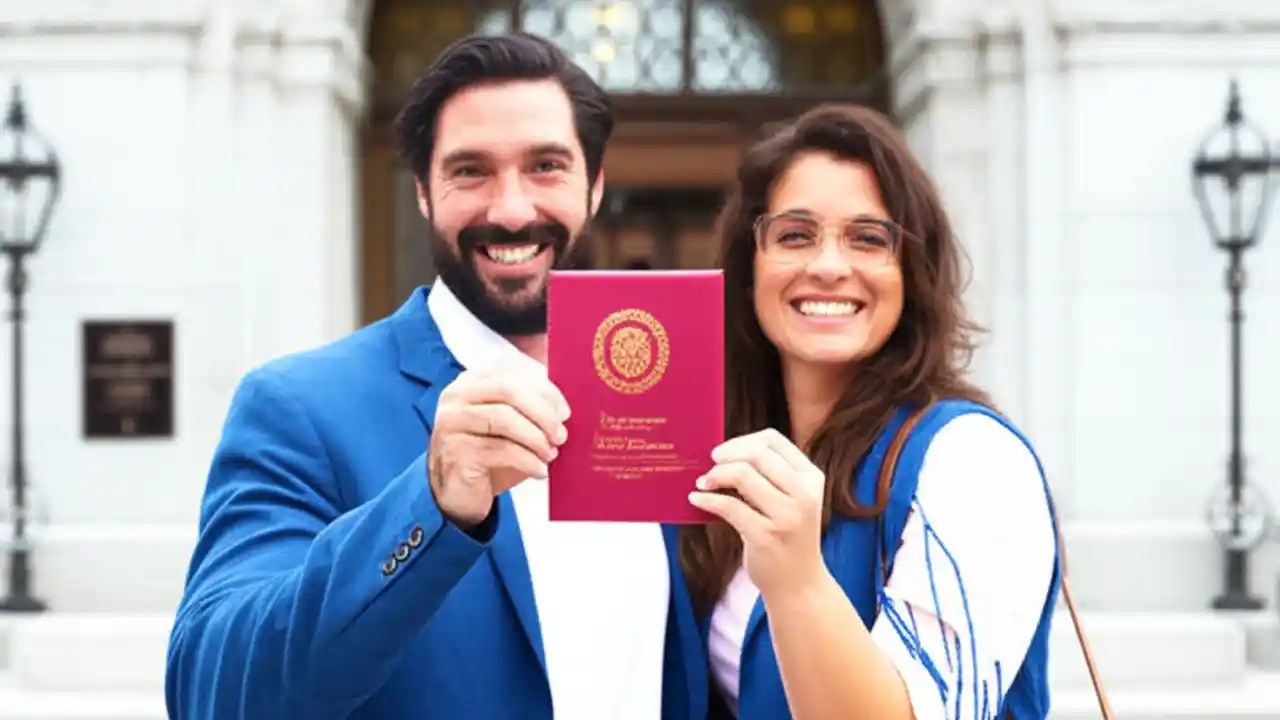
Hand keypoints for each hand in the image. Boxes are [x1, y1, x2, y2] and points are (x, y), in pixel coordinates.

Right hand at [428, 367, 569, 529]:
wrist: (457, 492)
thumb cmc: (489, 453)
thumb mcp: (510, 425)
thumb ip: (530, 407)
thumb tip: (562, 409)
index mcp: (472, 381)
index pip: (512, 373)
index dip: (544, 390)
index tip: (564, 412)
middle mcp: (457, 396)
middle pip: (508, 390)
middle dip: (542, 412)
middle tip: (561, 435)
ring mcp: (452, 423)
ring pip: (504, 419)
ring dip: (537, 438)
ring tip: (551, 453)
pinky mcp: (455, 452)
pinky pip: (501, 450)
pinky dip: (528, 460)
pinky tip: (540, 470)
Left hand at [688, 428, 827, 598]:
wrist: (799, 585)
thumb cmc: (788, 537)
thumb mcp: (792, 500)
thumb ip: (771, 476)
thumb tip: (725, 453)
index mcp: (811, 478)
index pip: (773, 440)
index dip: (742, 440)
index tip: (723, 452)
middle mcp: (803, 494)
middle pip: (756, 454)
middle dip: (725, 456)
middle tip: (709, 466)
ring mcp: (786, 516)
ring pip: (743, 475)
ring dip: (715, 475)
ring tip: (703, 483)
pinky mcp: (765, 536)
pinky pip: (729, 506)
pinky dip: (707, 499)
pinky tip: (696, 500)